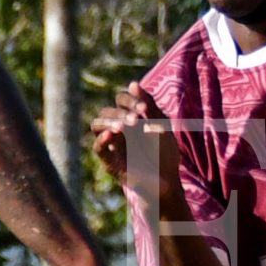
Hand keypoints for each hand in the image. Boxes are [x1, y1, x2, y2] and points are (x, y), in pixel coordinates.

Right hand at [91, 83, 180, 205]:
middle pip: (107, 110)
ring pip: (97, 125)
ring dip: (110, 121)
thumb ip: (149, 105)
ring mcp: (112, 144)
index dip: (130, 100)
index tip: (145, 109)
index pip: (120, 99)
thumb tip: (133, 83)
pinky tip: (112, 134)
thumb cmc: (165, 154)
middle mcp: (118, 128)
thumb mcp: (161, 126)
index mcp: (130, 117)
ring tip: (124, 126)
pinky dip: (102, 140)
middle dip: (121, 112)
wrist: (168, 182)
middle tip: (136, 120)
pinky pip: (98, 148)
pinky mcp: (110, 161)